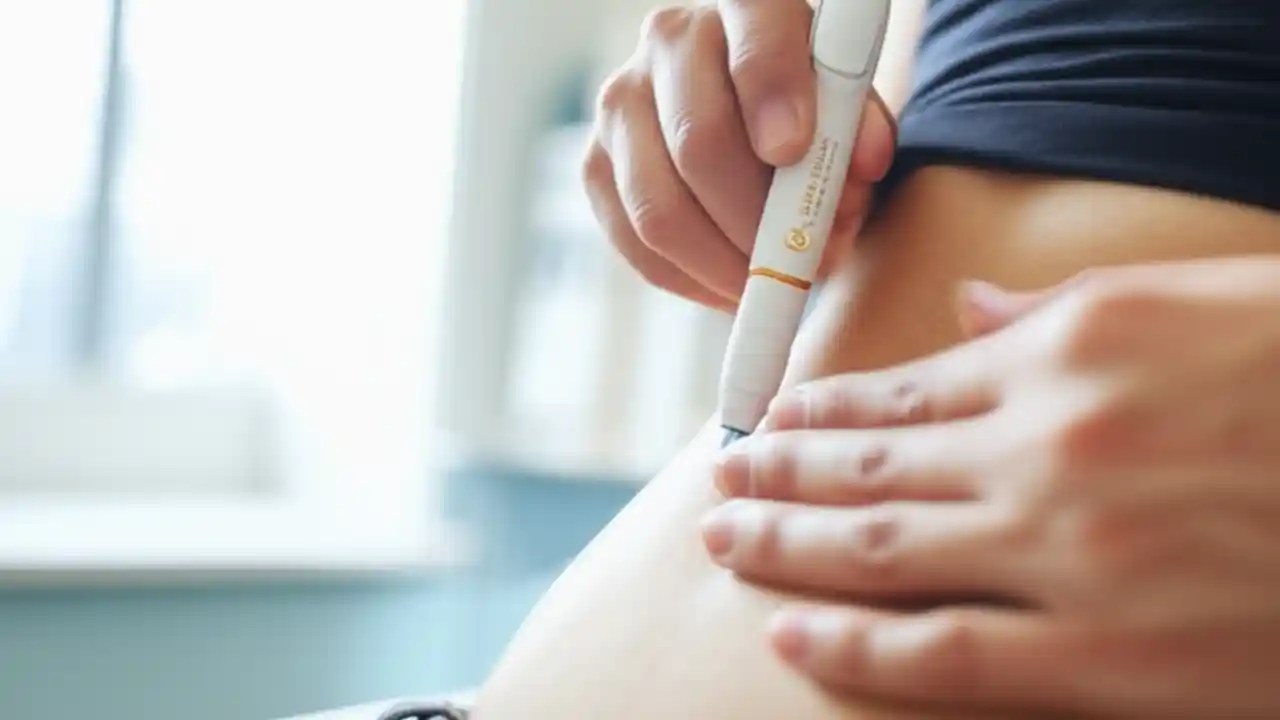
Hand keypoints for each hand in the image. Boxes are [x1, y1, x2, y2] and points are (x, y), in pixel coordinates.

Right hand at [582, 1, 895, 311]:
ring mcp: (621, 101)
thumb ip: (857, 134)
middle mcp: (669, 39)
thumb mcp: (849, 107)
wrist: (751, 109)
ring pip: (658, 207)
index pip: (754, 29)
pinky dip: (686, 278)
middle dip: (756, 219)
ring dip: (722, 263)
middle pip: (699, 140)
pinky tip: (727, 284)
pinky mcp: (596, 162)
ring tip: (769, 278)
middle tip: (803, 260)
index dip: (771, 89)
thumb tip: (851, 180)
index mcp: (744, 3)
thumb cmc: (810, 107)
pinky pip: (632, 242)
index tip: (792, 152)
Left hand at [701, 258, 1279, 717]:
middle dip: (782, 474)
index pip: (906, 386)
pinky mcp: (1107, 657)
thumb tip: (964, 314)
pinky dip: (855, 646)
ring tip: (726, 542)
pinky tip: (794, 633)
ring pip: (882, 548)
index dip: (826, 409)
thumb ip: (1060, 311)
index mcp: (1074, 351)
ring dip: (789, 546)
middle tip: (722, 482)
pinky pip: (944, 654)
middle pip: (872, 462)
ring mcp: (1069, 551)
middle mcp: (1051, 443)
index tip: (774, 421)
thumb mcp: (1198, 301)